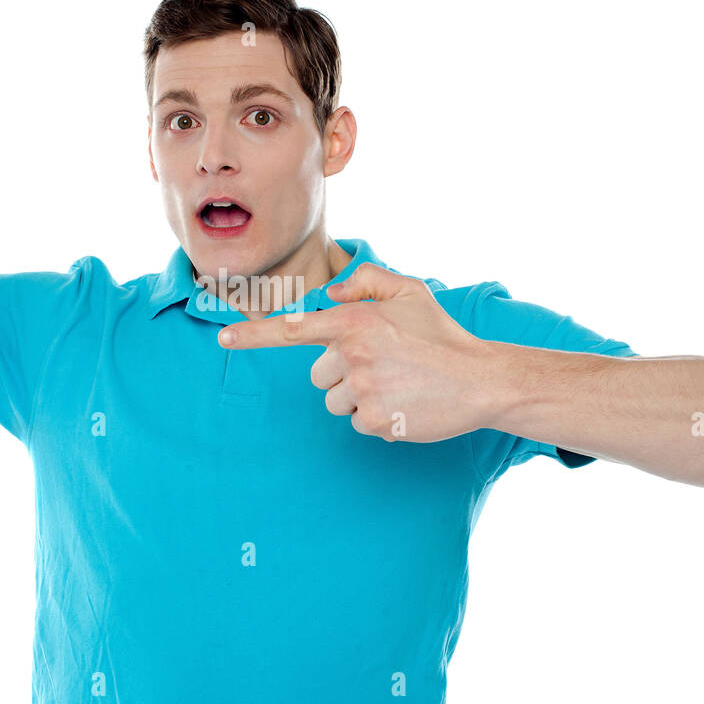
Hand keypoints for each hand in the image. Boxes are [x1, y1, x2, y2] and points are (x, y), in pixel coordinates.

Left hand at [216, 262, 504, 442]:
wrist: (480, 380)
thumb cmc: (441, 334)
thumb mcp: (409, 290)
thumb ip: (365, 280)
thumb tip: (328, 294)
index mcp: (355, 320)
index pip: (293, 328)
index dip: (254, 336)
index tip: (223, 340)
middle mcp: (352, 355)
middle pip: (319, 374)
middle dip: (343, 372)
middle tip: (384, 365)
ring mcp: (363, 391)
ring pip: (335, 401)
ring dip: (358, 396)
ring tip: (397, 384)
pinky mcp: (375, 421)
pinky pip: (357, 423)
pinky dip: (377, 417)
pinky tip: (405, 403)